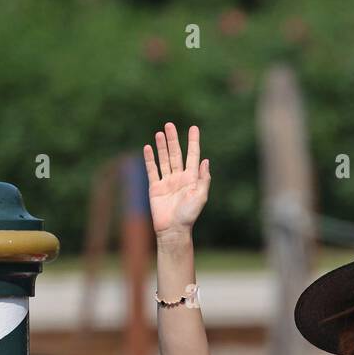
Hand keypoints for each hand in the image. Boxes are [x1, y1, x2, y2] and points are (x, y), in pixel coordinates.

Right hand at [143, 122, 209, 239]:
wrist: (173, 230)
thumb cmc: (188, 216)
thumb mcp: (200, 197)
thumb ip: (203, 179)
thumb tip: (205, 160)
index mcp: (191, 179)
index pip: (193, 156)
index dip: (193, 142)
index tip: (194, 128)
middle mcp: (179, 178)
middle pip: (176, 154)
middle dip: (173, 140)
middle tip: (170, 125)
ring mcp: (167, 182)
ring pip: (164, 159)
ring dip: (162, 146)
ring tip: (160, 133)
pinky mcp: (155, 187)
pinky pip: (152, 170)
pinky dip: (150, 159)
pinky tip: (148, 148)